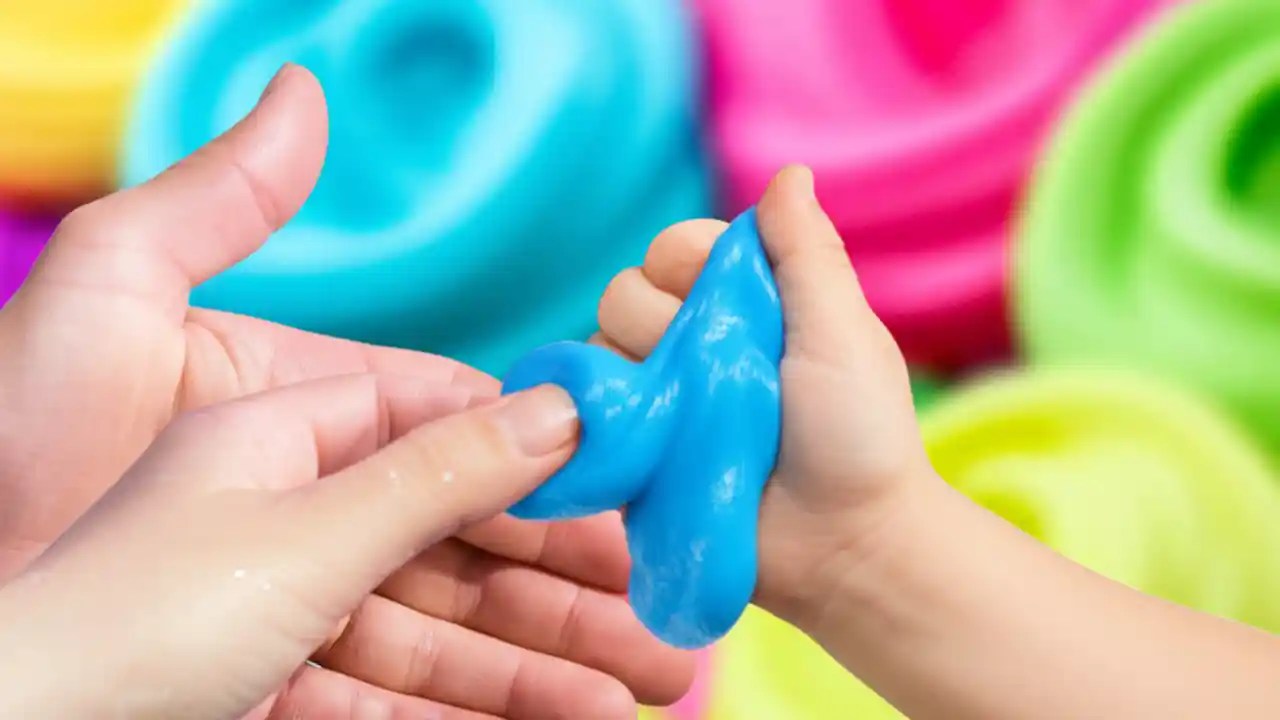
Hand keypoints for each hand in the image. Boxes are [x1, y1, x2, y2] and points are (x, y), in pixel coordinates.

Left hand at [0, 375, 629, 718]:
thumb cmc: (108, 605)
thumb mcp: (290, 511)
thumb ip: (436, 462)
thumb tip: (561, 396)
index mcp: (276, 436)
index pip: (441, 426)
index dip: (544, 457)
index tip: (634, 488)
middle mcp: (284, 518)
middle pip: (462, 544)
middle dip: (572, 586)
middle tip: (671, 621)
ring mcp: (279, 616)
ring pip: (445, 635)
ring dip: (550, 664)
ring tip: (651, 691)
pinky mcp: (273, 699)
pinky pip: (397, 704)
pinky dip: (480, 713)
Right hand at [593, 165, 937, 626]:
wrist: (846, 547)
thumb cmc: (859, 435)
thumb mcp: (843, 332)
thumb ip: (807, 252)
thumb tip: (791, 173)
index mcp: (740, 305)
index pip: (674, 249)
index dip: (684, 261)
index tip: (721, 295)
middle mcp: (690, 344)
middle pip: (624, 292)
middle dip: (660, 322)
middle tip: (716, 374)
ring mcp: (657, 401)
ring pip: (596, 349)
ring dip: (635, 376)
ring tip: (689, 421)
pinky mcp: (634, 454)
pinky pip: (583, 414)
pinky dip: (597, 418)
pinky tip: (637, 437)